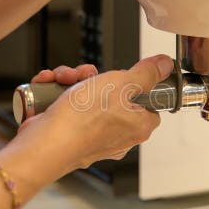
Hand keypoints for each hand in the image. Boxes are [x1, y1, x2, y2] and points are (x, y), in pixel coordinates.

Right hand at [11, 55, 173, 177]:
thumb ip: (146, 73)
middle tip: (85, 75)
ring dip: (72, 81)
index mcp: (138, 126)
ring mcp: (92, 135)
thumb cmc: (82, 121)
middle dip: (93, 77)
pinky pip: (69, 106)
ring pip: (87, 96)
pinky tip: (49, 86)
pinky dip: (58, 93)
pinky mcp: (70, 133)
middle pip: (114, 94)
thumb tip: (165, 65)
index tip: (123, 75)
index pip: (149, 102)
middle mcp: (118, 134)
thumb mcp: (122, 84)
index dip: (135, 84)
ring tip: (63, 80)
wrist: (44, 143)